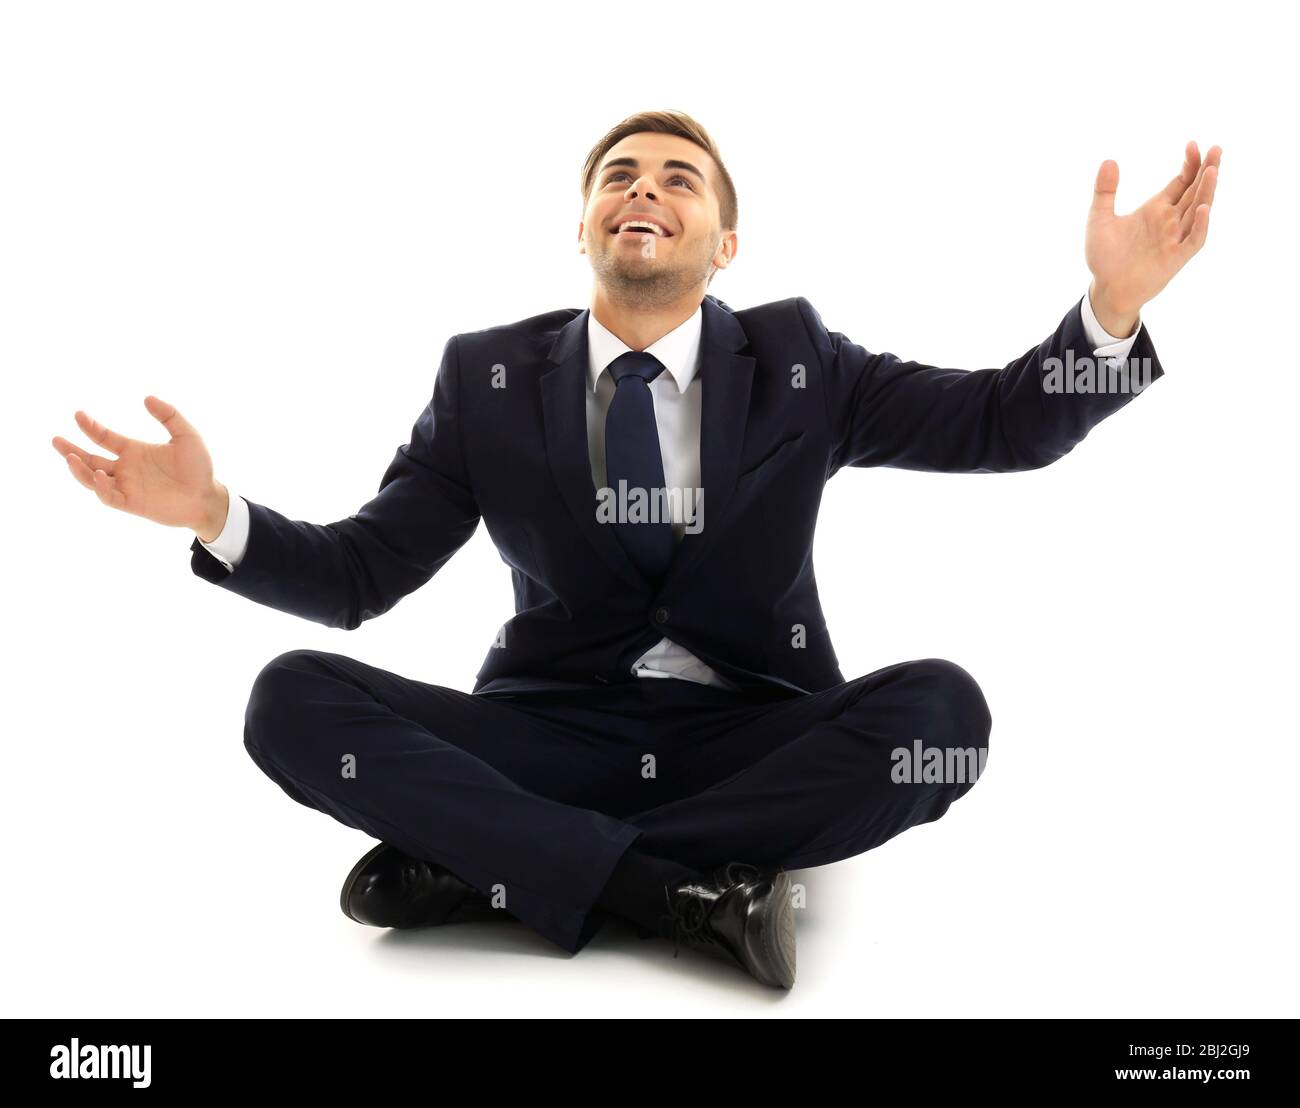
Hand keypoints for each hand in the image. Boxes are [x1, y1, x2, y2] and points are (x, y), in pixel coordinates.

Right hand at [51, 395, 227, 536]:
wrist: (208, 496)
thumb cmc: (199, 468)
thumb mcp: (186, 435)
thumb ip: (169, 415)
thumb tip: (147, 398)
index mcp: (134, 451)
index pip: (105, 438)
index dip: (90, 427)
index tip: (78, 415)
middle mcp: (126, 468)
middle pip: (90, 458)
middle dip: (71, 450)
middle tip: (55, 440)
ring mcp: (127, 486)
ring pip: (93, 478)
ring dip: (79, 469)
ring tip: (69, 456)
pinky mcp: (132, 503)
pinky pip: (109, 496)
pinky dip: (100, 487)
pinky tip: (97, 474)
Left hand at [1086, 140, 1220, 333]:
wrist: (1106, 289)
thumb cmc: (1104, 257)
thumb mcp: (1099, 219)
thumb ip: (1105, 191)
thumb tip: (1109, 160)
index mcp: (1156, 209)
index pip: (1182, 182)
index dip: (1190, 164)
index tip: (1193, 145)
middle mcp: (1170, 221)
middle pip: (1195, 191)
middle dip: (1207, 170)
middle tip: (1217, 148)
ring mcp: (1175, 239)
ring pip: (1199, 211)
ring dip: (1207, 192)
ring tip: (1213, 171)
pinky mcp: (1175, 258)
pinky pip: (1194, 240)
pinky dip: (1200, 226)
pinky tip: (1203, 209)